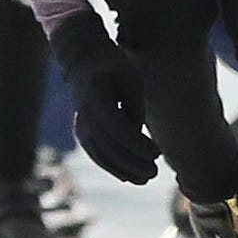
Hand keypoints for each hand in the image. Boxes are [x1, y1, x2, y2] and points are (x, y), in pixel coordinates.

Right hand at [50, 10, 158, 183]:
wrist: (85, 59)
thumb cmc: (114, 65)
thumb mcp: (130, 78)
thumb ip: (135, 107)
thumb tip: (138, 135)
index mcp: (96, 99)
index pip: (118, 129)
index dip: (138, 145)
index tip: (157, 152)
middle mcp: (84, 115)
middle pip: (109, 147)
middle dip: (132, 163)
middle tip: (154, 172)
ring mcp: (80, 125)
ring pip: (100, 155)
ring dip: (123, 170)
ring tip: (145, 178)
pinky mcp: (82, 131)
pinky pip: (96, 154)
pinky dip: (112, 167)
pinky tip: (128, 176)